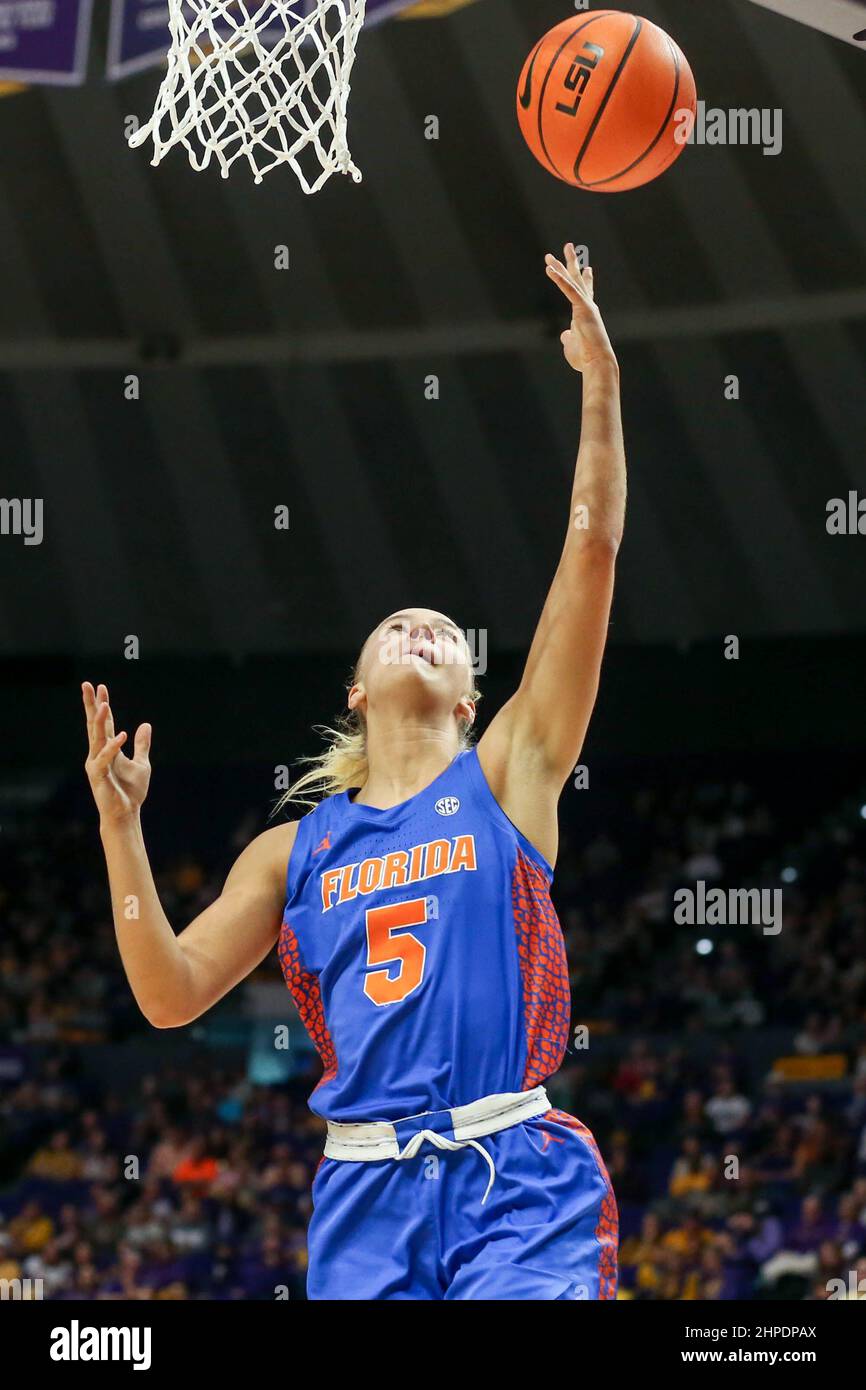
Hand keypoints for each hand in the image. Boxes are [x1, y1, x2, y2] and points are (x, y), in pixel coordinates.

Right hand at [82, 682, 151, 826]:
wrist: (126, 813)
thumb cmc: (130, 791)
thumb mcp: (142, 764)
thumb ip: (141, 745)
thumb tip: (145, 724)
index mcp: (108, 749)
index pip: (104, 723)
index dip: (102, 704)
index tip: (100, 687)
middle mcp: (98, 753)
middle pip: (94, 725)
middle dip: (91, 705)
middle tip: (88, 685)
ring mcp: (96, 764)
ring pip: (96, 738)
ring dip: (99, 721)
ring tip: (103, 705)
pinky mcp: (98, 776)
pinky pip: (104, 759)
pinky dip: (112, 747)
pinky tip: (121, 735)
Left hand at [545, 243, 616, 373]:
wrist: (597, 362)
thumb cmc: (586, 358)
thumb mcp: (572, 345)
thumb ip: (568, 338)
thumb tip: (564, 335)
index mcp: (586, 315)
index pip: (585, 293)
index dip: (586, 280)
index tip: (587, 268)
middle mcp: (588, 307)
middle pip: (577, 280)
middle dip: (571, 263)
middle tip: (567, 247)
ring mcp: (586, 306)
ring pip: (571, 281)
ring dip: (561, 266)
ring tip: (550, 255)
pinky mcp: (582, 309)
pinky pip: (568, 290)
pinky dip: (559, 280)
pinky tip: (550, 270)